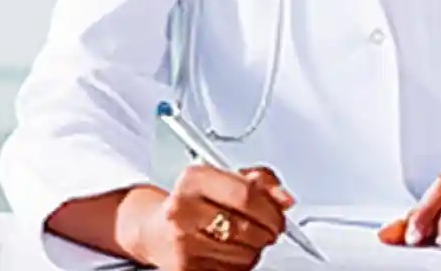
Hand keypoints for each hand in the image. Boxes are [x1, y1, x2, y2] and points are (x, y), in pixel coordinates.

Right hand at [126, 166, 292, 270]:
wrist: (156, 230)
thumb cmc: (194, 201)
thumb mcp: (225, 178)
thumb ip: (260, 182)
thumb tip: (285, 199)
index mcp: (194, 179)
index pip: (245, 195)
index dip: (271, 209)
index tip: (280, 215)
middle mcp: (182, 209)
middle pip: (247, 227)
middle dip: (268, 231)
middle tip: (271, 229)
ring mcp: (182, 241)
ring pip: (243, 253)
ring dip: (255, 249)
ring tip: (244, 238)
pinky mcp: (184, 269)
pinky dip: (240, 264)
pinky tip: (230, 250)